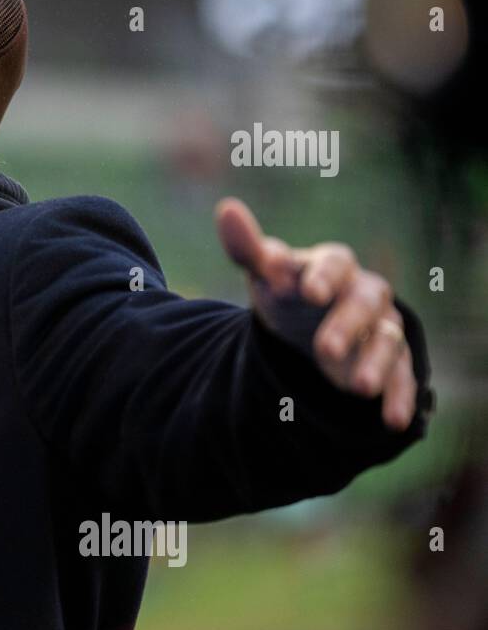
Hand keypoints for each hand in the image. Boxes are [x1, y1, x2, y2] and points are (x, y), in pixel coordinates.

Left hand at [214, 198, 415, 430]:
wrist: (305, 326)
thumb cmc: (285, 292)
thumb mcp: (264, 275)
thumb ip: (248, 248)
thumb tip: (227, 209)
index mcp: (333, 266)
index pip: (335, 262)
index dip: (324, 275)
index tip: (308, 291)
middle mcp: (364, 293)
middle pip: (364, 303)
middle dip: (346, 325)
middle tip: (323, 349)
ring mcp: (382, 327)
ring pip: (387, 340)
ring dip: (376, 363)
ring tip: (359, 388)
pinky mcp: (391, 362)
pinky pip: (401, 377)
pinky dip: (399, 397)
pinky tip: (390, 420)